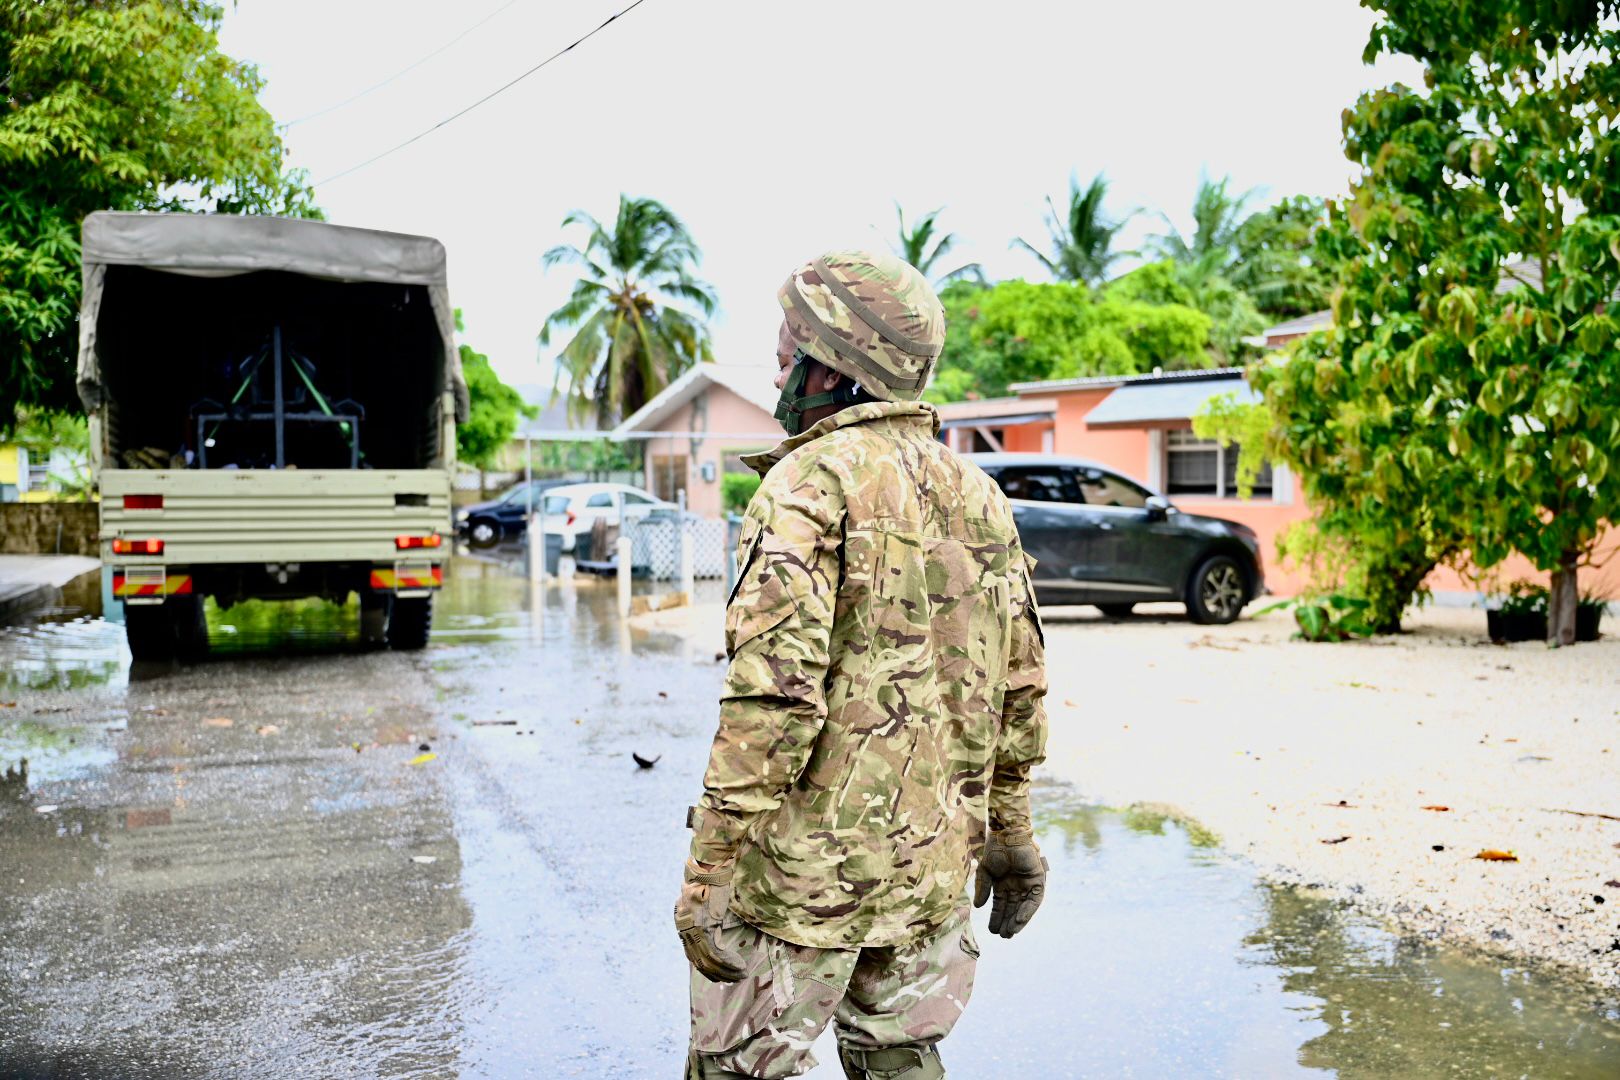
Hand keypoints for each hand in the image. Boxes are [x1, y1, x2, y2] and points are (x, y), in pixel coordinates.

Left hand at [674, 859, 745, 982]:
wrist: (709, 866)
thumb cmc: (710, 880)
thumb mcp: (704, 902)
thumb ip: (705, 918)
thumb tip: (714, 932)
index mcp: (683, 924)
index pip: (692, 955)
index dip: (706, 968)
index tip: (718, 976)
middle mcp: (685, 929)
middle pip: (699, 961)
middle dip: (717, 974)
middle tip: (732, 980)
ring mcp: (694, 929)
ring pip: (709, 960)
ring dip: (726, 970)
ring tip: (741, 975)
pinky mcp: (705, 926)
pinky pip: (717, 952)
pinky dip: (729, 962)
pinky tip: (739, 966)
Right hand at [973, 828, 1046, 937]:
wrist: (1008, 834)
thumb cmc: (995, 849)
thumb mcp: (985, 872)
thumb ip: (982, 888)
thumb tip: (978, 907)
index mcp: (1003, 884)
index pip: (1000, 905)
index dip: (996, 917)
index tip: (992, 930)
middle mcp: (1016, 886)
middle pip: (1012, 909)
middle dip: (1007, 922)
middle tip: (1003, 936)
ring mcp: (1027, 884)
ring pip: (1023, 907)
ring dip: (1018, 920)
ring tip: (1010, 933)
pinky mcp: (1038, 880)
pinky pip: (1034, 900)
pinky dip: (1028, 910)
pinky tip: (1020, 920)